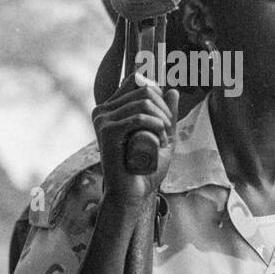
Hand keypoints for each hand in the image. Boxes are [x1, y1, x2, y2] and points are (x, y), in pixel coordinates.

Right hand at [93, 72, 177, 209]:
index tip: (164, 115)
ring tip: (164, 140)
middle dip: (164, 109)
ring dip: (162, 120)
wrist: (131, 194)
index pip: (135, 80)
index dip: (157, 91)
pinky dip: (156, 127)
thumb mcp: (162, 137)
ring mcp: (102, 119)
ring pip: (144, 103)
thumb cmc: (145, 168)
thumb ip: (167, 115)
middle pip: (144, 89)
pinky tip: (160, 141)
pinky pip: (140, 118)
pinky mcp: (107, 131)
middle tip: (167, 131)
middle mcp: (103, 110)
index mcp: (111, 108)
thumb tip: (172, 90)